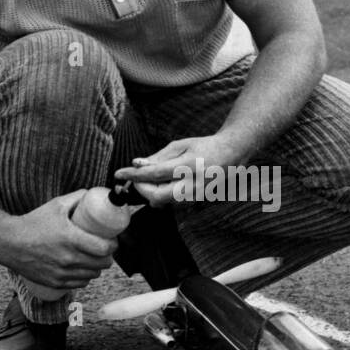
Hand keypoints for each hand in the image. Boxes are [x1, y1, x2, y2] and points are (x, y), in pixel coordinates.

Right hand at [4, 190, 116, 288]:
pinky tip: (84, 269)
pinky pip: (80, 283)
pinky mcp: (55, 282)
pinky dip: (85, 277)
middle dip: (108, 256)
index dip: (113, 245)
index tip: (112, 240)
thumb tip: (93, 194)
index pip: (105, 248)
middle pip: (102, 264)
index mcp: (71, 239)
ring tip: (95, 258)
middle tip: (105, 249)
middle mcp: (68, 259)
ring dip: (97, 267)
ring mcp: (62, 273)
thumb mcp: (56, 205)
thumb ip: (76, 197)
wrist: (9, 243)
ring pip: (93, 275)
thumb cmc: (32, 223)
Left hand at [115, 136, 243, 208]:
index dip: (134, 175)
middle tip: (136, 179)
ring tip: (152, 179)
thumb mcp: (180, 145)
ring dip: (152, 193)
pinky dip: (162, 195)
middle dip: (142, 190)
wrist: (231, 154)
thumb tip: (137, 165)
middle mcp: (193, 184)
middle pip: (157, 197)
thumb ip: (158, 156)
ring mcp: (196, 195)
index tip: (119, 173)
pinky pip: (172, 203)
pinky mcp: (197, 201)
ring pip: (164, 203)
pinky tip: (165, 184)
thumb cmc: (203, 146)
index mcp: (188, 165)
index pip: (154, 174)